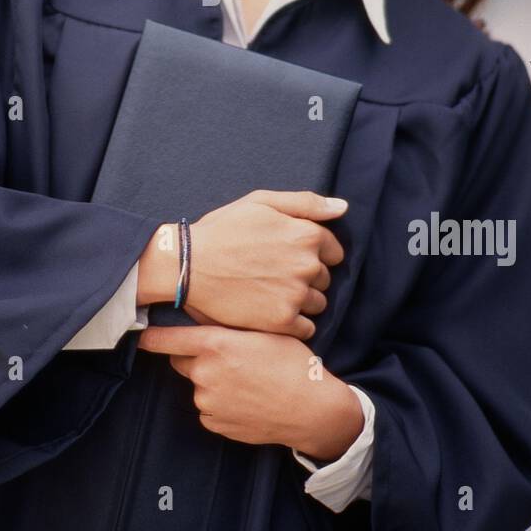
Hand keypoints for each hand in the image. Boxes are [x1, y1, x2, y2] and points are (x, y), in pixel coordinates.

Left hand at [136, 323, 364, 460]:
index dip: (150, 336)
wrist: (311, 409)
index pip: (166, 339)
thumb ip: (227, 323)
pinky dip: (219, 403)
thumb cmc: (292, 363)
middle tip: (226, 356)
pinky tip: (245, 399)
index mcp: (215, 345)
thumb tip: (198, 310)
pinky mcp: (215, 424)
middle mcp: (205, 374)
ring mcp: (208, 402)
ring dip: (211, 381)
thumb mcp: (264, 331)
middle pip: (182, 360)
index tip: (139, 333)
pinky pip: (208, 408)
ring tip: (245, 380)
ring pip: (197, 385)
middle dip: (195, 356)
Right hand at [137, 189, 347, 340]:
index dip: (313, 253)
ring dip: (301, 301)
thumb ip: (306, 203)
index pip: (334, 251)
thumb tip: (342, 207)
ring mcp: (296, 295)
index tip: (289, 256)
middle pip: (325, 278)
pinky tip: (270, 311)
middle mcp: (307, 265)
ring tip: (270, 293)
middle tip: (274, 273)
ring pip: (318, 303)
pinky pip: (307, 328)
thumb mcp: (261, 202)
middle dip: (306, 276)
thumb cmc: (222, 229)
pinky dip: (294, 323)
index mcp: (306, 234)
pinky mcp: (282, 321)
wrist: (188, 266)